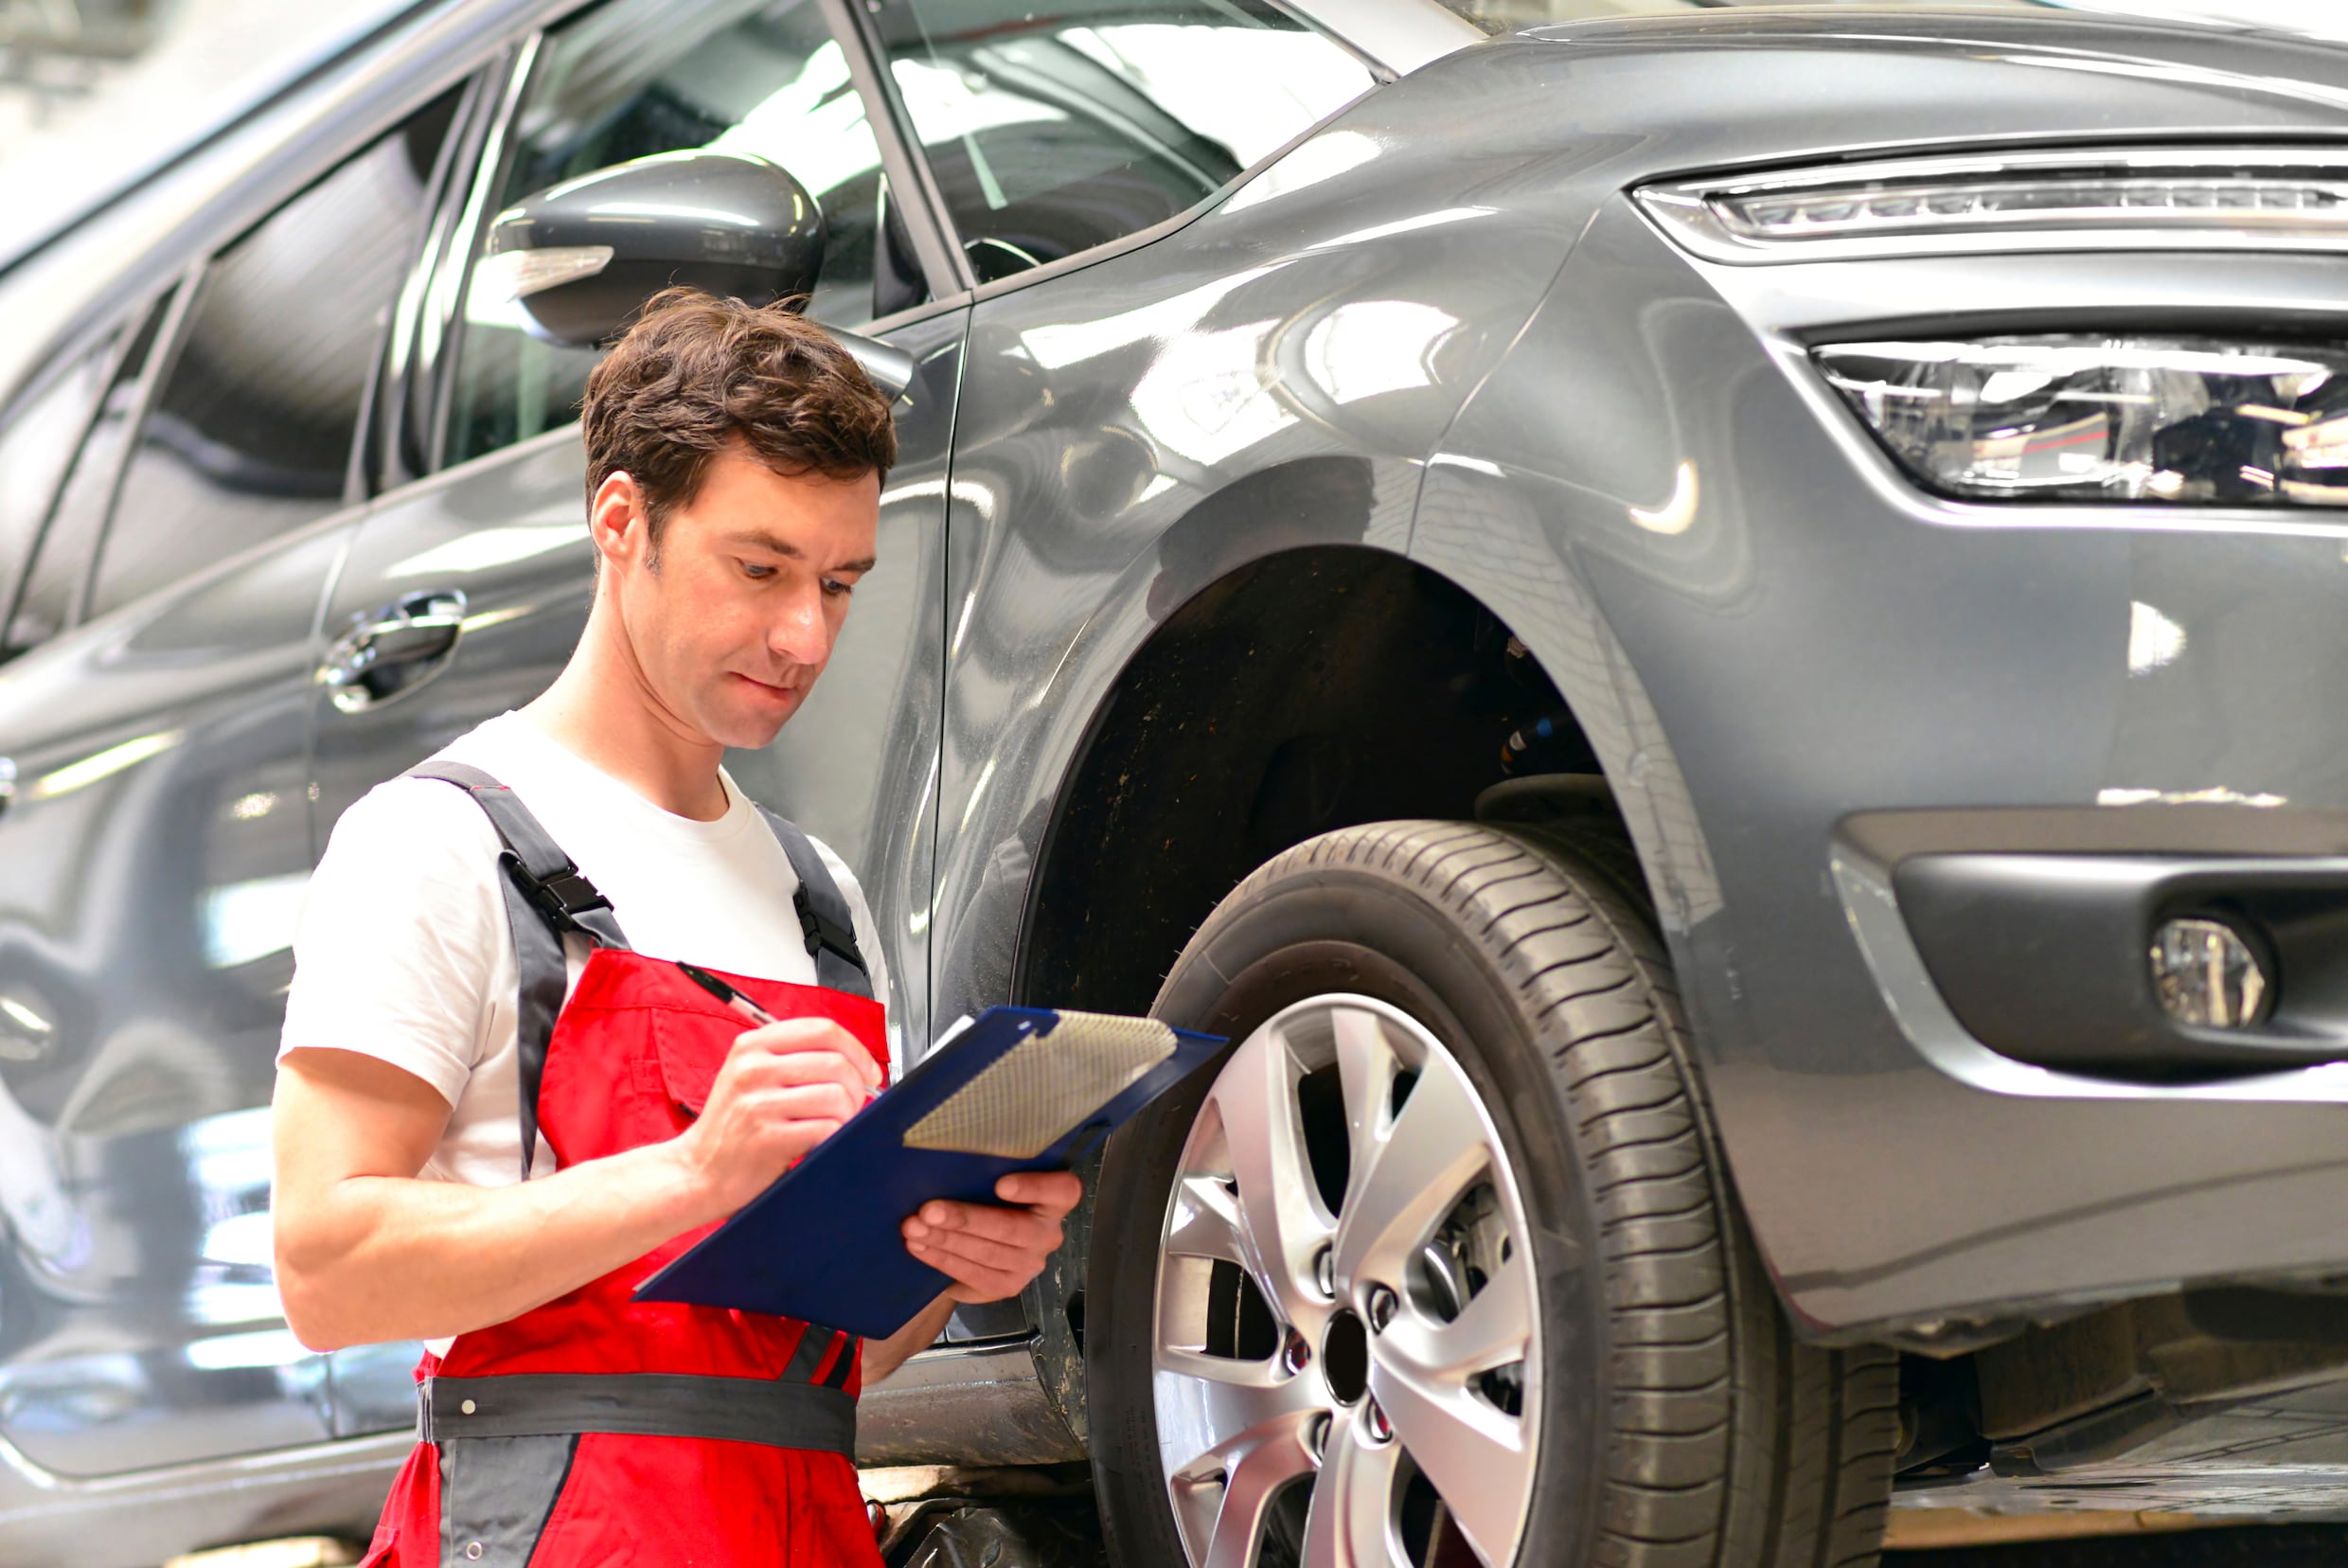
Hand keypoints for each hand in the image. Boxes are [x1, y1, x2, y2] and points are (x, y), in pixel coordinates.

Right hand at [678, 1018, 881, 1213]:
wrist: (697, 1172)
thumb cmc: (732, 1126)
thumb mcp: (750, 1075)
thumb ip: (794, 1058)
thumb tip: (855, 1060)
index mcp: (752, 1046)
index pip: (823, 1029)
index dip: (857, 1049)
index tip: (868, 1070)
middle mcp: (753, 1069)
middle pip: (836, 1062)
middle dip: (857, 1087)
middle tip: (851, 1105)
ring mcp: (758, 1104)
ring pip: (836, 1096)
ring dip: (846, 1115)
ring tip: (830, 1125)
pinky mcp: (767, 1138)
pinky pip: (826, 1128)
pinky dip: (833, 1137)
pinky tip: (818, 1143)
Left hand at [901, 1170, 1082, 1303]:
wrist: (980, 1242)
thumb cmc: (985, 1196)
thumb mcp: (990, 1179)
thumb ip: (983, 1170)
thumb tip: (945, 1155)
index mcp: (1055, 1200)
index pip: (1062, 1191)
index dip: (1035, 1187)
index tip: (1000, 1184)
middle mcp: (1048, 1234)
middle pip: (1011, 1227)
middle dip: (965, 1219)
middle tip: (929, 1210)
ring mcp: (1030, 1264)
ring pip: (987, 1253)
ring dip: (945, 1240)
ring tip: (913, 1227)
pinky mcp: (1008, 1286)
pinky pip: (973, 1274)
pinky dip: (942, 1259)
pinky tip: (919, 1247)